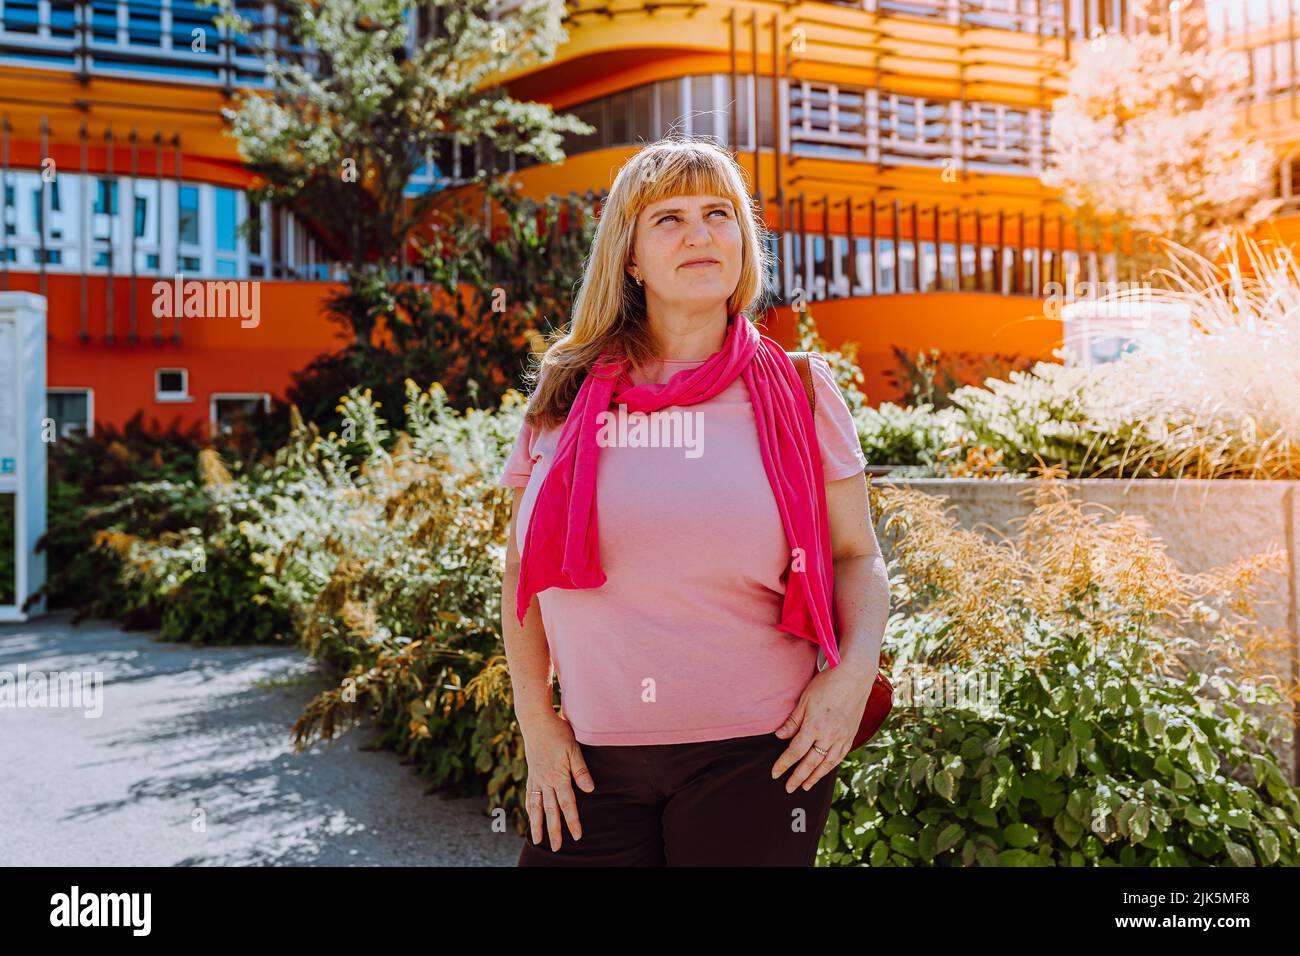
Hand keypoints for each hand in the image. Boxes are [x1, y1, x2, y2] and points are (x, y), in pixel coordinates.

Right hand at [520, 710, 595, 850]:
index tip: (577, 836)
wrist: (535, 721)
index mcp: (558, 777)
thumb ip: (581, 770)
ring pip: (537, 806)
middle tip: (556, 848)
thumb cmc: (558, 732)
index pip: (567, 804)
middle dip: (554, 831)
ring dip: (538, 824)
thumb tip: (590, 789)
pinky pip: (529, 794)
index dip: (573, 821)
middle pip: (551, 811)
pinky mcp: (531, 772)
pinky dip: (530, 807)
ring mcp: (536, 777)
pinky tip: (530, 815)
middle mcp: (545, 781)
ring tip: (537, 839)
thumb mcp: (574, 748)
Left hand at [771, 663, 873, 792]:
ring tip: (805, 786)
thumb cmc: (828, 684)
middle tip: (788, 788)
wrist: (855, 676)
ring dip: (815, 777)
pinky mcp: (850, 735)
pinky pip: (839, 756)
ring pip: (826, 764)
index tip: (775, 773)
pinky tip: (824, 771)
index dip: (784, 764)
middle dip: (798, 777)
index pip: (795, 751)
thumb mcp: (805, 699)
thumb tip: (780, 736)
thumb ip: (793, 721)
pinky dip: (830, 767)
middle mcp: (829, 735)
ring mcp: (841, 737)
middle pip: (810, 762)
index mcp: (814, 725)